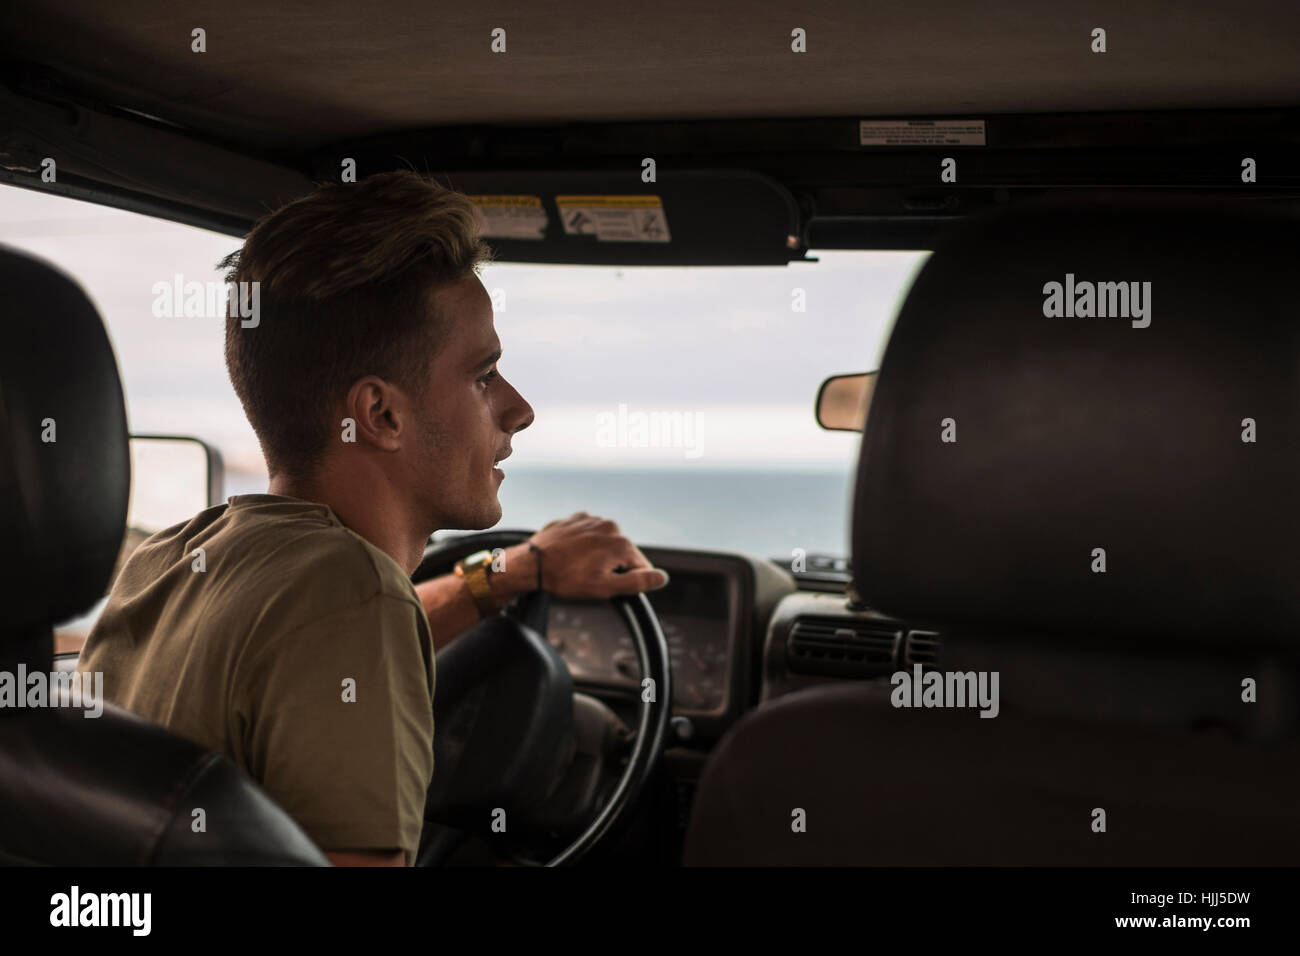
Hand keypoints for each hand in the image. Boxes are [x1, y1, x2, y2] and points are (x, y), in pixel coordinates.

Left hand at [526, 512, 668, 599]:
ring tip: (578, 566)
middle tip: (590, 577)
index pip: (641, 567)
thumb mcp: (605, 588)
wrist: (533, 564)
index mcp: (621, 544)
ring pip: (606, 543)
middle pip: (623, 553)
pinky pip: (589, 534)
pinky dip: (584, 544)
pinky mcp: (577, 518)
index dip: (628, 580)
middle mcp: (610, 527)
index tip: (609, 585)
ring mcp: (593, 520)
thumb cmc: (565, 578)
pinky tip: (572, 555)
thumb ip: (638, 582)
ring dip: (598, 554)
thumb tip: (661, 577)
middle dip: (612, 566)